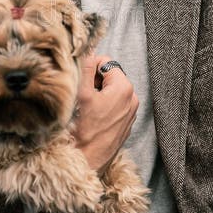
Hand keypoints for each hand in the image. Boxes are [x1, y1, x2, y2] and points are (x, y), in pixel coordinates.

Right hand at [72, 53, 138, 173]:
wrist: (88, 161)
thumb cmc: (84, 129)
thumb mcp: (82, 93)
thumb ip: (86, 68)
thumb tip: (88, 52)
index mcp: (124, 87)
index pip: (105, 62)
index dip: (90, 68)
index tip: (80, 81)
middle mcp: (132, 98)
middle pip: (109, 76)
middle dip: (94, 82)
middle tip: (82, 96)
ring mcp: (130, 112)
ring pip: (111, 91)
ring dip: (97, 94)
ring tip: (86, 108)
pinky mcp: (125, 123)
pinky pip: (114, 105)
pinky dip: (103, 106)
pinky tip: (92, 118)